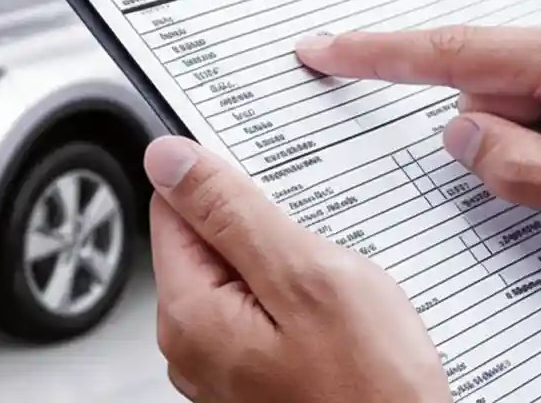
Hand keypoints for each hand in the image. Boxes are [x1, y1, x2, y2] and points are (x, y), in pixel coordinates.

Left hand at [144, 137, 450, 402]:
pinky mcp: (258, 378)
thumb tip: (171, 160)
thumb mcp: (306, 274)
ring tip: (338, 286)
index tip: (274, 188)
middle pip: (208, 243)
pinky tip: (340, 316)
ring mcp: (224, 367)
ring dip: (290, 266)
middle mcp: (192, 346)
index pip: (173, 207)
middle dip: (265, 229)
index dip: (226, 184)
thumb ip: (232, 212)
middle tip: (320, 247)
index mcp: (189, 313)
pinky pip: (267, 314)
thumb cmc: (369, 389)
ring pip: (245, 277)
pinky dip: (301, 302)